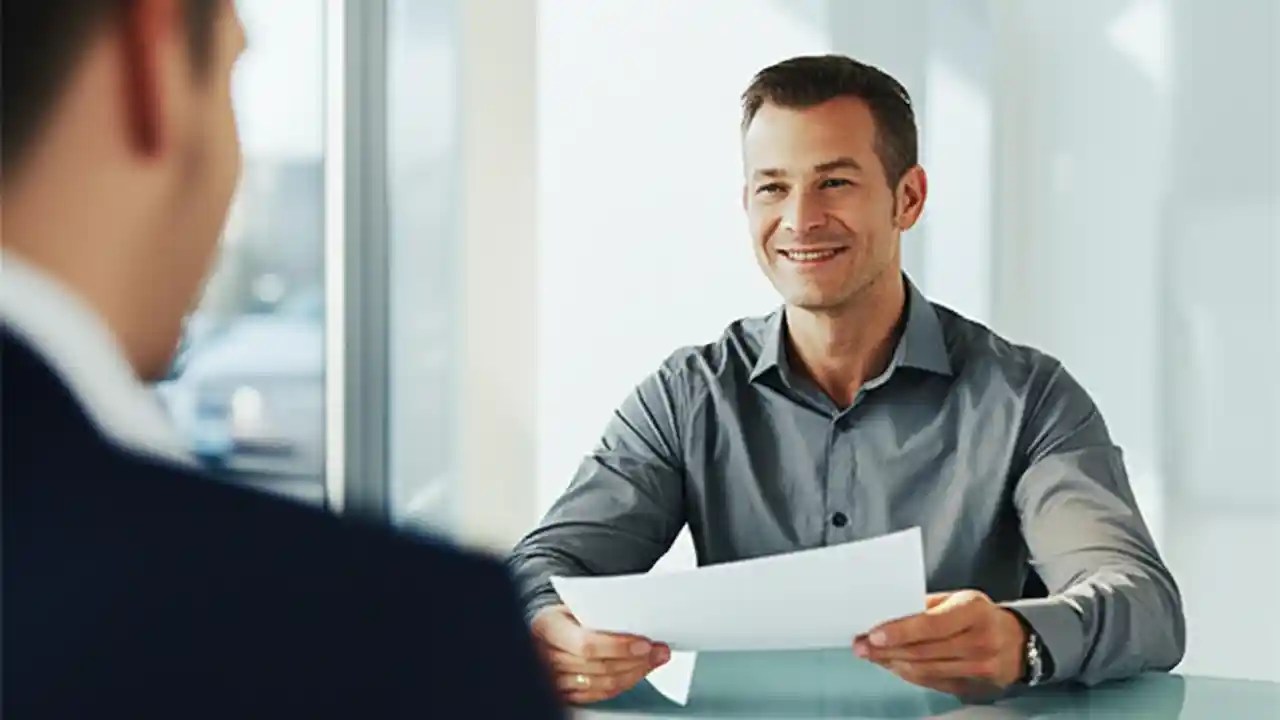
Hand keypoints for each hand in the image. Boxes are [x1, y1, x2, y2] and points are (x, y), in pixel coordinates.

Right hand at [531, 604, 670, 704]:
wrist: (545, 626)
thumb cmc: (564, 611)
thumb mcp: (574, 601)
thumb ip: (599, 609)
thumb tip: (639, 616)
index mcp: (548, 627)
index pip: (586, 644)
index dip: (618, 647)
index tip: (645, 644)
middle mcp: (547, 656)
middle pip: (598, 668)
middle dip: (635, 661)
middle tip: (659, 651)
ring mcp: (555, 679)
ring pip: (602, 685)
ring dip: (634, 673)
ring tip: (654, 660)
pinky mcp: (566, 693)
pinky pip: (600, 695)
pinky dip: (623, 684)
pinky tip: (638, 672)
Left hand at [853, 590, 1027, 696]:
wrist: (1016, 642)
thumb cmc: (979, 615)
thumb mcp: (958, 598)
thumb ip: (926, 605)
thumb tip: (888, 613)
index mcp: (974, 611)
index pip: (933, 624)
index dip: (901, 631)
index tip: (874, 635)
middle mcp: (980, 641)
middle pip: (924, 651)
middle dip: (887, 650)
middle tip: (861, 645)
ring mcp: (978, 667)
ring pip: (925, 669)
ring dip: (892, 663)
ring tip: (870, 655)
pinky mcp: (972, 686)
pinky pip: (931, 681)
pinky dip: (907, 673)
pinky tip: (892, 664)